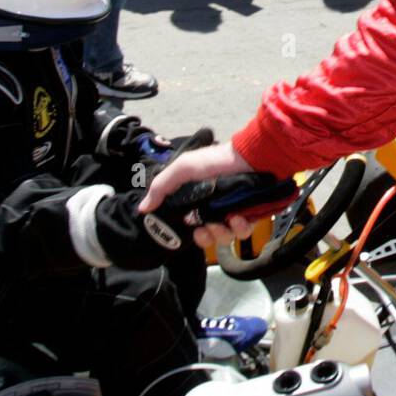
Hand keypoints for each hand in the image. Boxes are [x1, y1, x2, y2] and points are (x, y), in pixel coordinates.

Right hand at [140, 139, 255, 248]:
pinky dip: (240, 229)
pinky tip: (238, 218)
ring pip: (224, 237)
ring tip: (224, 222)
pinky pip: (243, 232)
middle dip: (205, 237)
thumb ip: (161, 187)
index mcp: (198, 199)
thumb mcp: (183, 168)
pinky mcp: (251, 216)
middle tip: (205, 228)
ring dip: (221, 234)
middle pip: (206, 236)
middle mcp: (215, 208)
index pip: (188, 224)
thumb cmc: (216, 161)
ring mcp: (233, 213)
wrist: (253, 157)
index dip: (186, 231)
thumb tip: (142, 209)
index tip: (188, 227)